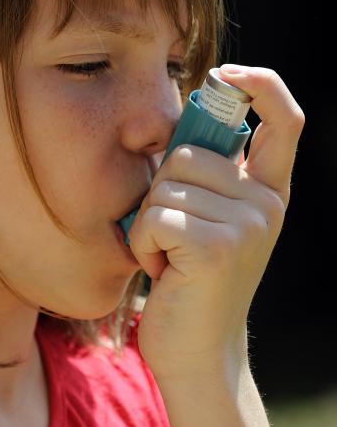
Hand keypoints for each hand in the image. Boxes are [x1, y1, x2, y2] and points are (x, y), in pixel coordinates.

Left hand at [129, 65, 304, 382]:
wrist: (195, 353)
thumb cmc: (188, 282)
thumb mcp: (209, 221)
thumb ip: (208, 176)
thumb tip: (181, 119)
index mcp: (267, 191)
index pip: (284, 119)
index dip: (261, 82)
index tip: (226, 73)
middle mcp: (266, 203)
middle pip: (187, 151)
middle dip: (161, 192)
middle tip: (174, 238)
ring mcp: (247, 224)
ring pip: (165, 183)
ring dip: (149, 221)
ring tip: (169, 257)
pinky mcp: (217, 246)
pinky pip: (154, 215)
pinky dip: (142, 242)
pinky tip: (160, 270)